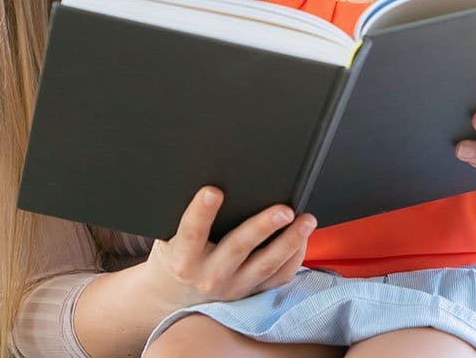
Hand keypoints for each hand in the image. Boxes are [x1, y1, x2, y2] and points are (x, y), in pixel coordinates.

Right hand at [141, 186, 314, 309]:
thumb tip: (209, 181)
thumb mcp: (169, 234)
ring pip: (265, 264)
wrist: (175, 293)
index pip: (191, 233)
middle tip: (283, 210)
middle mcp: (208, 276)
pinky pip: (278, 278)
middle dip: (262, 227)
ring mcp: (233, 287)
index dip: (201, 212)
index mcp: (183, 259)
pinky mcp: (250, 292)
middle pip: (238, 248)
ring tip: (306, 220)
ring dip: (289, 241)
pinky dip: (294, 258)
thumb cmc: (175, 253)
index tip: (213, 191)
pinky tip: (303, 238)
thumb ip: (187, 217)